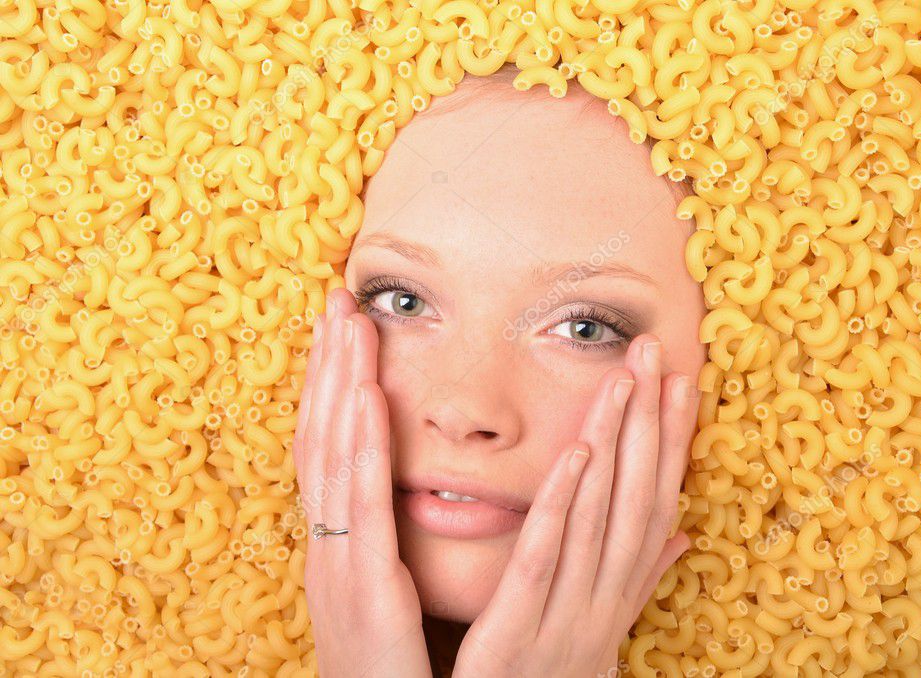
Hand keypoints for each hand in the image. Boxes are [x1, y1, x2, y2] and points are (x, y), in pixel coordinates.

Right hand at [294, 288, 431, 677]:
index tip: (342, 329)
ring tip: (350, 326)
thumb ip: (391, 544)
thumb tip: (406, 494)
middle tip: (338, 301)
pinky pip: (362, 508)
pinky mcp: (367, 590)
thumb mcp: (387, 597)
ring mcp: (339, 566)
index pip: (327, 449)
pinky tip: (369, 399)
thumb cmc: (393, 671)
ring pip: (333, 458)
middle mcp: (328, 547)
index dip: (330, 386)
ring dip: (340, 387)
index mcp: (338, 546)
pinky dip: (362, 448)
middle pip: (321, 439)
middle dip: (328, 367)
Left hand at [451, 334, 695, 677]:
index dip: (673, 442)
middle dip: (650, 422)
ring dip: (617, 443)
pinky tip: (577, 452)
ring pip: (599, 515)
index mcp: (620, 592)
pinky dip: (564, 504)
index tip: (684, 381)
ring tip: (624, 381)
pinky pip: (545, 557)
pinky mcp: (517, 628)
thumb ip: (639, 577)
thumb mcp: (604, 627)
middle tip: (656, 352)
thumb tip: (683, 535)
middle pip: (635, 498)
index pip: (656, 504)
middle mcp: (604, 598)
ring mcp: (567, 613)